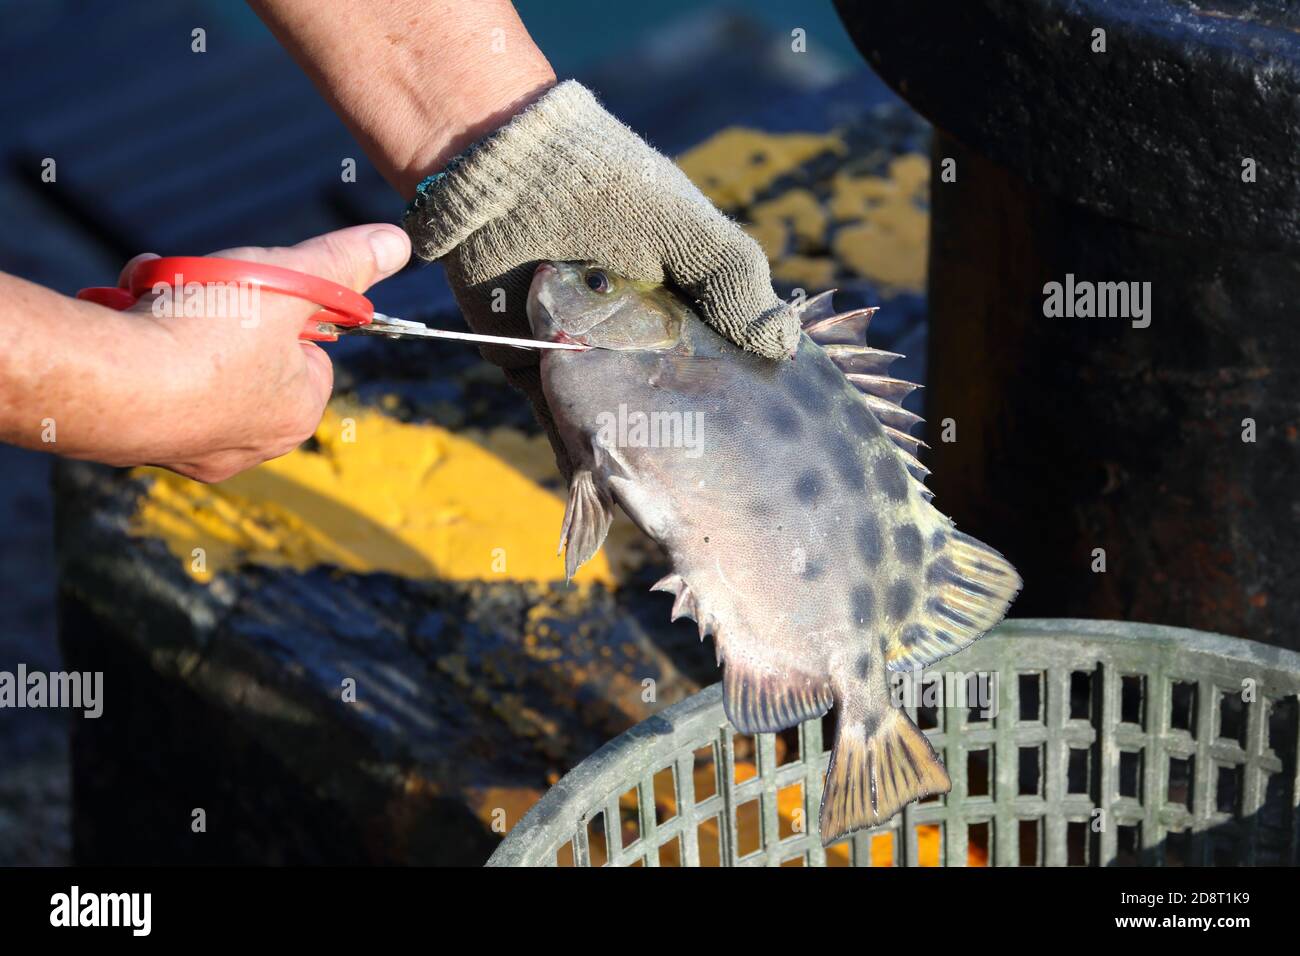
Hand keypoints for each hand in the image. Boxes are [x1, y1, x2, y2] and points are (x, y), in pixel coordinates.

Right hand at [115, 224, 409, 481]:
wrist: (106, 385)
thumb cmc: (207, 338)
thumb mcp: (290, 283)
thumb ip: (342, 262)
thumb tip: (395, 244)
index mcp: (296, 413)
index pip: (309, 351)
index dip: (285, 309)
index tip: (258, 288)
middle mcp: (249, 444)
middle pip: (247, 352)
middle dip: (222, 305)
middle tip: (199, 283)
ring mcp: (190, 447)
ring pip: (192, 362)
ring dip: (175, 314)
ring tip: (157, 295)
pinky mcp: (138, 440)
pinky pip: (148, 379)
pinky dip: (139, 343)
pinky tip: (125, 322)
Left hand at [403, 82, 798, 476]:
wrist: (507, 174)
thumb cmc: (610, 189)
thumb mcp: (690, 232)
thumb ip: (735, 284)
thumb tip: (787, 346)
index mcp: (684, 307)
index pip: (723, 369)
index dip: (743, 408)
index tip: (767, 454)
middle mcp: (639, 338)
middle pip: (671, 408)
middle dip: (690, 450)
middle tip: (716, 499)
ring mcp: (587, 357)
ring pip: (618, 422)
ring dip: (637, 462)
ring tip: (666, 512)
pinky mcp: (536, 368)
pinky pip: (561, 419)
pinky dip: (580, 456)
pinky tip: (605, 497)